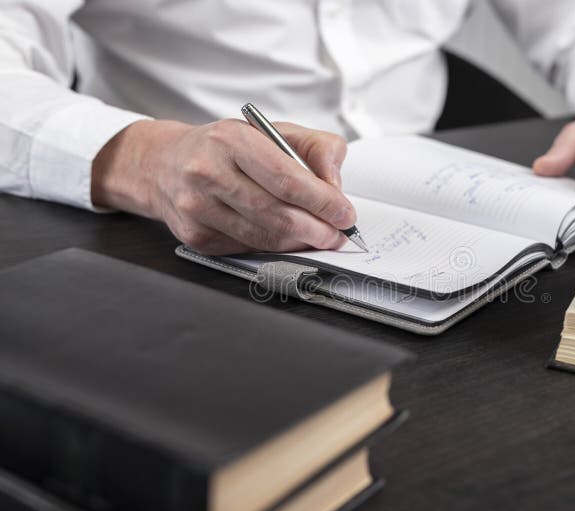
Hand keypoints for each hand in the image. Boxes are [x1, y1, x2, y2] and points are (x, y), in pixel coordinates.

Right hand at [91, 118, 354, 254]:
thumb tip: (335, 183)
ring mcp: (197, 208)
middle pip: (277, 214)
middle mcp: (207, 173)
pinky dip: (275, 247)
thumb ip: (315, 148)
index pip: (287, 178)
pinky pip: (248, 248)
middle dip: (317, 230)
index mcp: (230, 139)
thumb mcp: (271, 131)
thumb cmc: (223, 147)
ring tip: (320, 238)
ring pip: (264, 237)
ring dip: (300, 242)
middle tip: (338, 235)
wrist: (163, 164)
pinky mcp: (195, 237)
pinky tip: (287, 238)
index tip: (345, 213)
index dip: (323, 201)